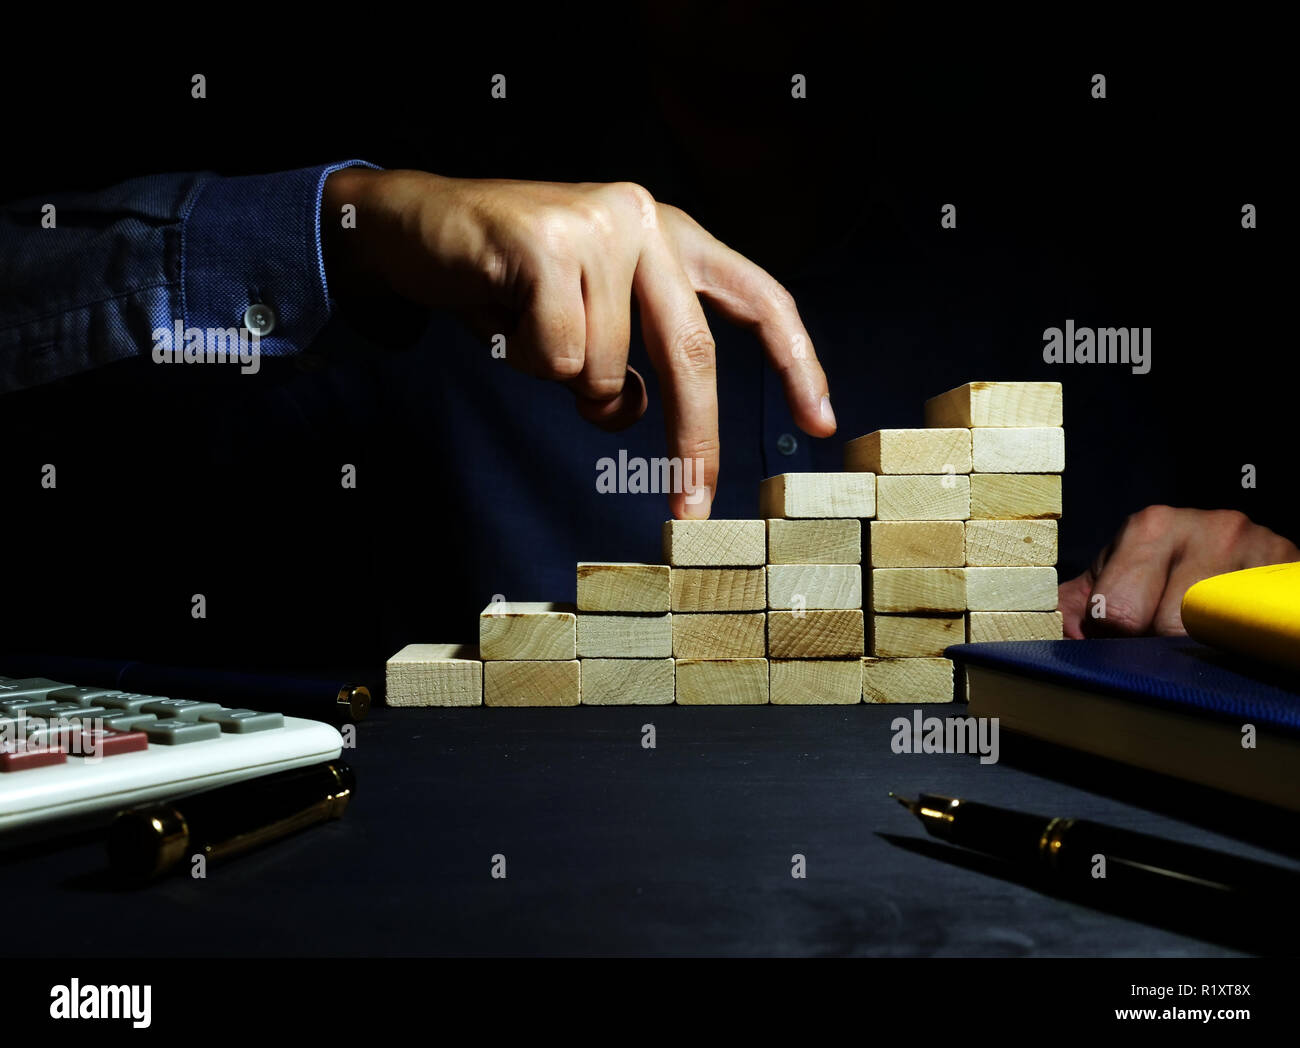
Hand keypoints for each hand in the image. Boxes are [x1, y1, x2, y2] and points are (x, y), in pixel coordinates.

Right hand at [321, 169, 835, 518]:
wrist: (412, 225)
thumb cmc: (506, 279)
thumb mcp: (588, 308)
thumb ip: (630, 348)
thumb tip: (641, 408)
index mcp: (672, 235)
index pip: (760, 297)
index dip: (797, 362)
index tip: (820, 424)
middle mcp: (647, 221)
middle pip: (691, 353)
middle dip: (692, 441)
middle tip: (691, 509)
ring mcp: (601, 226)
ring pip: (603, 369)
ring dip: (561, 381)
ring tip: (524, 331)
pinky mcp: (550, 243)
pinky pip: (557, 357)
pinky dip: (524, 360)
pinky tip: (501, 317)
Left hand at [1059, 506, 1298, 637]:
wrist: (1233, 550)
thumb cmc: (1161, 569)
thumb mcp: (1112, 577)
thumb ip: (1073, 606)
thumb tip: (1043, 640)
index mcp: (1151, 525)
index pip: (1120, 610)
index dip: (1113, 637)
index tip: (1119, 634)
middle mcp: (1211, 528)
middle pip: (1171, 626)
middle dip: (1156, 646)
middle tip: (1157, 641)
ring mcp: (1263, 551)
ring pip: (1220, 632)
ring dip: (1202, 648)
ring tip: (1195, 638)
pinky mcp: (1294, 574)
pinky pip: (1263, 631)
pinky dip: (1242, 645)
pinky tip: (1231, 639)